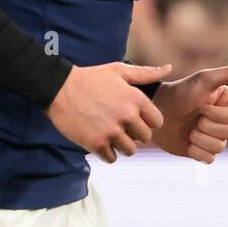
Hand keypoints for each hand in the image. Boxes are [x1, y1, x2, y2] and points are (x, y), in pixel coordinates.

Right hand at [46, 62, 169, 163]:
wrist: (59, 88)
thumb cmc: (91, 78)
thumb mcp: (119, 71)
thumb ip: (146, 73)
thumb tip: (169, 67)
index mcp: (136, 99)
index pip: (157, 122)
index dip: (147, 121)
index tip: (135, 118)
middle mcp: (127, 116)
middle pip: (145, 138)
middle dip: (135, 134)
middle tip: (121, 126)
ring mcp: (112, 131)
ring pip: (130, 150)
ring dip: (122, 145)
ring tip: (111, 134)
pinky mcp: (96, 144)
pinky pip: (112, 158)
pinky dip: (107, 153)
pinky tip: (100, 141)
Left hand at [151, 62, 227, 162]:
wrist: (156, 111)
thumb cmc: (180, 92)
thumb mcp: (205, 80)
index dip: (220, 115)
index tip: (202, 107)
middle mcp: (224, 120)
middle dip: (207, 126)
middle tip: (193, 118)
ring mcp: (213, 136)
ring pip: (220, 147)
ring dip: (200, 139)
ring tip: (188, 129)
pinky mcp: (202, 151)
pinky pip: (209, 159)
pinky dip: (196, 152)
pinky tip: (187, 142)